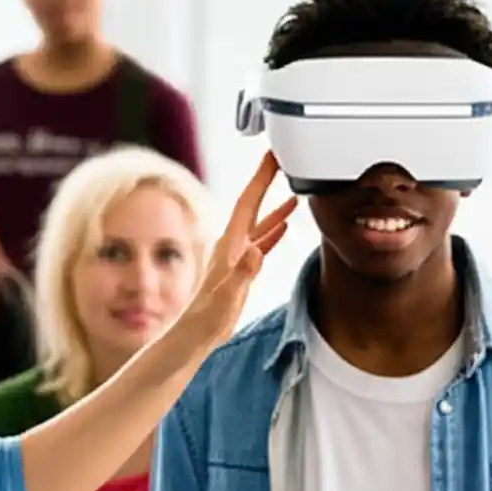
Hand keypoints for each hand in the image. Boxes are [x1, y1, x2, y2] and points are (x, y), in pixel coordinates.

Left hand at [177, 150, 296, 350]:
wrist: (197, 334)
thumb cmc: (207, 317)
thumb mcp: (227, 294)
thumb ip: (242, 272)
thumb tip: (256, 251)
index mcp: (230, 244)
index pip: (248, 202)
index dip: (261, 178)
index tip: (271, 157)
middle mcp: (233, 244)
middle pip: (253, 204)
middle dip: (267, 181)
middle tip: (281, 161)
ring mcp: (238, 256)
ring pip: (260, 222)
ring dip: (275, 206)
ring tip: (294, 192)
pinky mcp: (242, 269)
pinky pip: (262, 242)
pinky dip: (273, 231)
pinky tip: (283, 226)